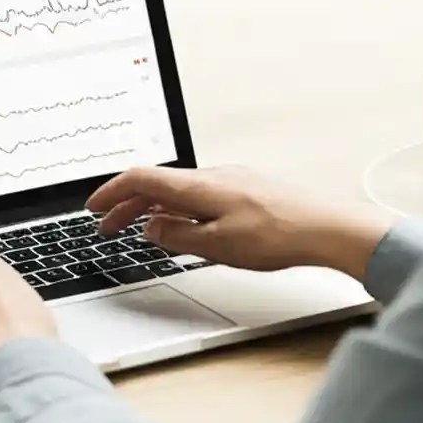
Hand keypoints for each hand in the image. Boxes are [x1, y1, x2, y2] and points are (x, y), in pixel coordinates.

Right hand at [86, 165, 391, 278]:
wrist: (329, 227)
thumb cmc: (280, 235)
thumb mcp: (218, 246)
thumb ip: (178, 236)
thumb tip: (151, 227)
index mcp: (199, 186)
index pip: (141, 179)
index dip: (111, 193)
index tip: (93, 207)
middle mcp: (212, 176)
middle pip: (157, 183)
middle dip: (126, 204)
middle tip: (107, 226)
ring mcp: (230, 180)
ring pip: (178, 188)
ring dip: (152, 206)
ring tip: (140, 228)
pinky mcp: (246, 189)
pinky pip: (199, 193)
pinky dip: (178, 207)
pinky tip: (184, 224)